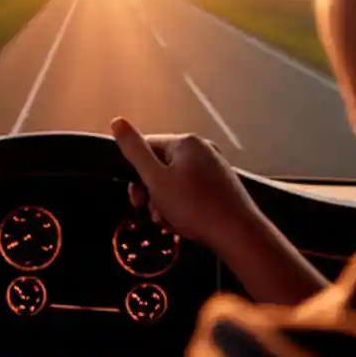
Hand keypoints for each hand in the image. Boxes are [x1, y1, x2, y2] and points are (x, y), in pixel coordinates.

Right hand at [110, 117, 256, 246]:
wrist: (238, 235)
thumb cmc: (196, 207)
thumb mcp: (156, 179)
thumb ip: (134, 150)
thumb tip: (117, 122)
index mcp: (186, 143)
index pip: (147, 148)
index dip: (136, 174)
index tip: (137, 198)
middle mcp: (203, 150)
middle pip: (161, 167)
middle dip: (152, 193)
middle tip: (153, 212)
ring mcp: (214, 169)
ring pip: (176, 184)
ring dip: (166, 204)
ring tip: (171, 221)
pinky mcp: (221, 187)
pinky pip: (192, 194)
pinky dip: (184, 208)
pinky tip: (185, 224)